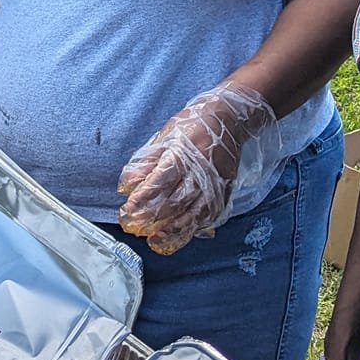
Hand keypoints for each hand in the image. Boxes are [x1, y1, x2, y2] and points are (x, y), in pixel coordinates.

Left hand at [117, 81, 281, 254]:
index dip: (144, 198)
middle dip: (153, 218)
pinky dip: (194, 227)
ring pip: (195, 214)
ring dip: (174, 230)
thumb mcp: (166, 135)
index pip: (161, 181)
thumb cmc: (193, 125)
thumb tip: (129, 184)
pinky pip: (210, 215)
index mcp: (183, 154)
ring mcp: (216, 183)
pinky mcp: (226, 191)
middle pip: (176, 201)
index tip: (128, 209)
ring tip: (156, 241)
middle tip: (134, 227)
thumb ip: (148, 161)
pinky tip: (180, 235)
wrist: (230, 119)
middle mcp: (201, 171)